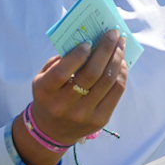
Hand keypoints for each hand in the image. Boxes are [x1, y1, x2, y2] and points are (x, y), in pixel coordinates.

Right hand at [14, 32, 128, 164]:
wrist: (52, 130)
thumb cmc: (49, 95)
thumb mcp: (43, 78)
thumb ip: (60, 61)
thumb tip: (89, 42)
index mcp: (46, 91)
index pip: (63, 72)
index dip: (78, 55)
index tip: (89, 42)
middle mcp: (64, 105)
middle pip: (91, 74)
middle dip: (105, 50)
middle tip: (113, 34)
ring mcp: (83, 114)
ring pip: (107, 82)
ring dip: (117, 59)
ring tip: (120, 45)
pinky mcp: (100, 119)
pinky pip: (116, 92)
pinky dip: (121, 74)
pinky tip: (121, 62)